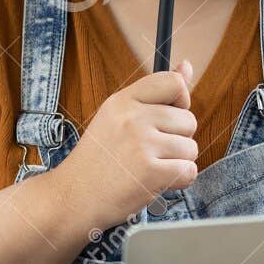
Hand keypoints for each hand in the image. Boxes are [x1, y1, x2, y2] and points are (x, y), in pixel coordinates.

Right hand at [43, 59, 198, 231]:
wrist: (72, 198)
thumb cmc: (98, 159)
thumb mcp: (116, 117)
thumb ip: (154, 94)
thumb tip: (187, 66)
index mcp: (122, 101)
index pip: (173, 82)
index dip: (180, 100)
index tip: (167, 117)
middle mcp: (132, 118)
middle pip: (188, 120)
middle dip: (177, 139)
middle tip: (148, 152)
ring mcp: (142, 144)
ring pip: (191, 148)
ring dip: (177, 163)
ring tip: (148, 168)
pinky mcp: (151, 172)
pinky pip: (189, 171)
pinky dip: (177, 181)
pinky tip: (154, 183)